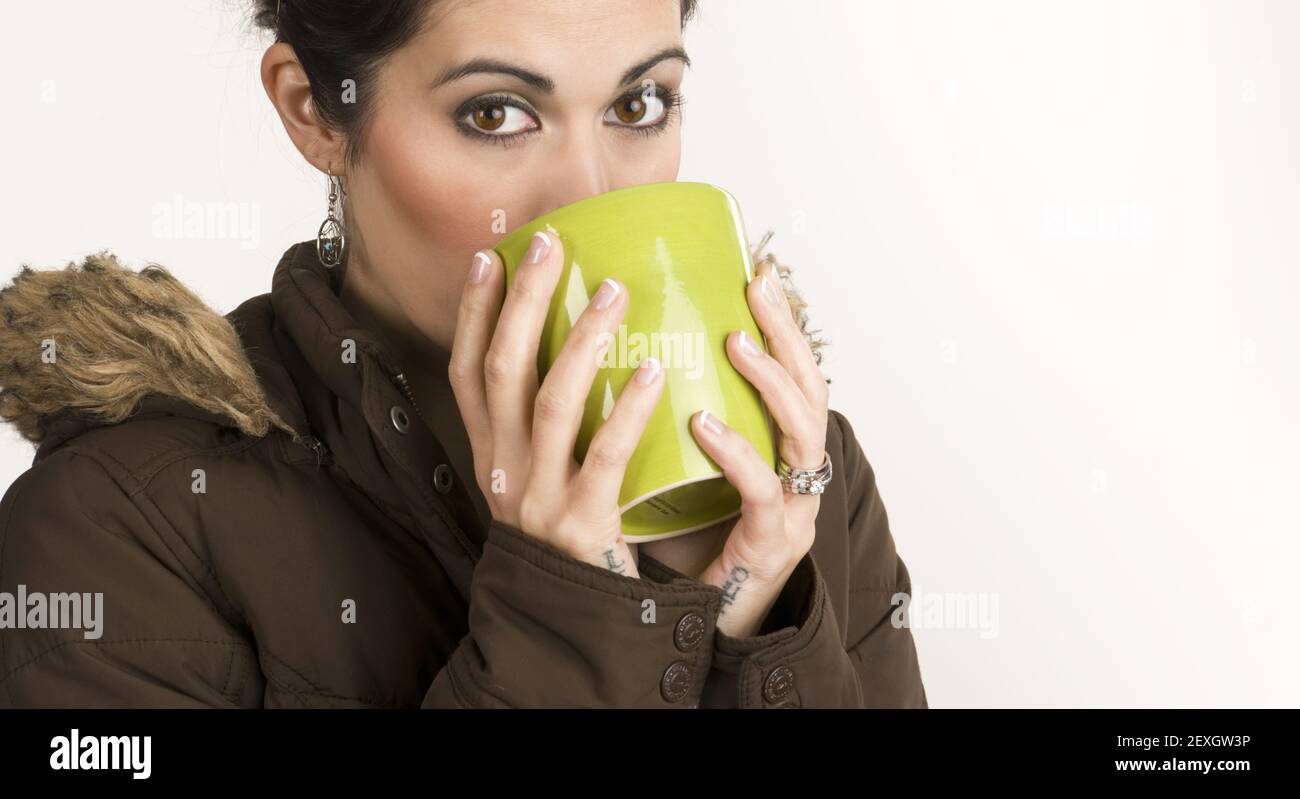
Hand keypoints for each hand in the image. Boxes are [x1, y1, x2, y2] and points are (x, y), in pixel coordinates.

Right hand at [449, 231, 665, 576]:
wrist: (571, 616)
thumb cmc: (566, 531)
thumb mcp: (538, 475)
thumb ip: (543, 422)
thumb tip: (575, 340)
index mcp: (489, 454)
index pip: (467, 370)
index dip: (474, 312)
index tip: (489, 257)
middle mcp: (503, 470)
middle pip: (503, 370)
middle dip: (524, 302)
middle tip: (552, 246)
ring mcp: (538, 496)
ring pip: (549, 402)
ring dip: (580, 340)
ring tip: (613, 290)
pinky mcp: (583, 521)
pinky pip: (604, 455)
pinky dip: (628, 410)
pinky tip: (653, 372)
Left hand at [641, 257, 829, 635]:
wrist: (702, 620)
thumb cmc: (690, 538)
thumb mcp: (681, 463)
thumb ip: (667, 413)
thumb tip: (616, 346)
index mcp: (776, 445)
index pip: (792, 369)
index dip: (780, 321)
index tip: (754, 267)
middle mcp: (795, 469)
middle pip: (812, 386)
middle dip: (788, 330)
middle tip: (759, 283)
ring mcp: (792, 506)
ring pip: (803, 431)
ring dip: (771, 380)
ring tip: (737, 341)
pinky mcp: (773, 544)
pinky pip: (762, 492)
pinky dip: (738, 453)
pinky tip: (704, 425)